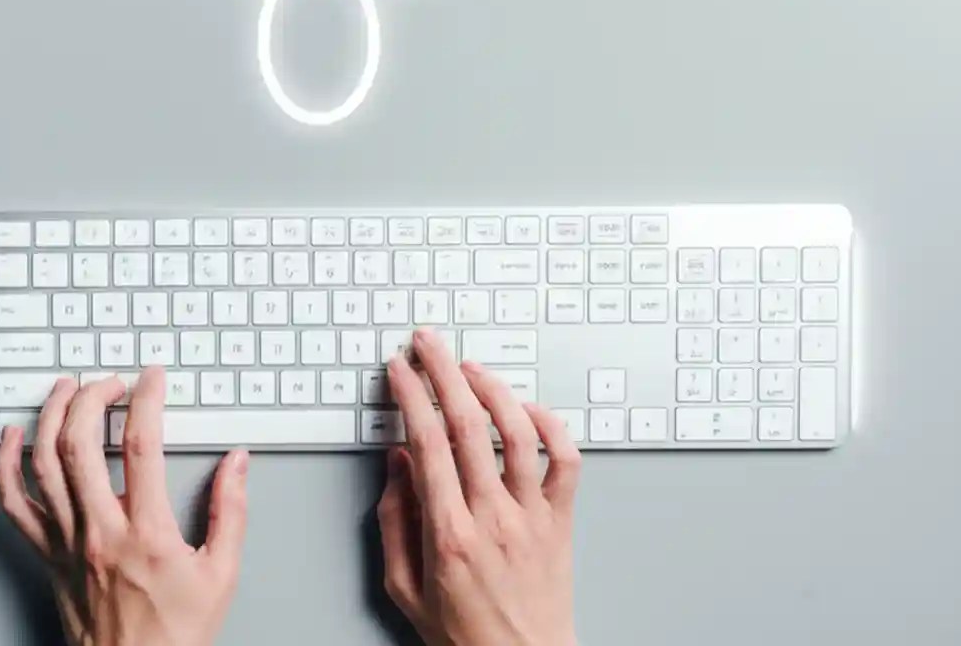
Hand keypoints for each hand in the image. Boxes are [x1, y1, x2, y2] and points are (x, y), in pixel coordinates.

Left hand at [0, 367, 248, 645]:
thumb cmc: (174, 635)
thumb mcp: (222, 574)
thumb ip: (231, 512)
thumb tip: (236, 464)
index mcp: (148, 535)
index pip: (142, 447)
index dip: (146, 401)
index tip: (152, 379)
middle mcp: (100, 534)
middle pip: (80, 446)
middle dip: (92, 398)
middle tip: (109, 382)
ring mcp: (67, 544)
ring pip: (44, 465)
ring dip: (51, 417)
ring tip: (65, 390)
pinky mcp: (47, 556)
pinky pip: (14, 504)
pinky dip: (7, 465)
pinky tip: (14, 438)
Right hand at [377, 328, 581, 645]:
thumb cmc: (464, 633)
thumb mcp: (404, 586)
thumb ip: (395, 521)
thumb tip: (398, 462)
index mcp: (449, 533)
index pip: (427, 442)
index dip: (411, 395)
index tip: (399, 369)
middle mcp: (494, 517)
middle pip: (468, 424)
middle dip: (443, 372)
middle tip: (427, 344)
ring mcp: (533, 515)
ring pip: (518, 432)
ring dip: (492, 388)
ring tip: (470, 366)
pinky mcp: (562, 520)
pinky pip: (565, 460)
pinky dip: (550, 425)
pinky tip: (527, 408)